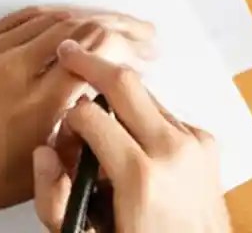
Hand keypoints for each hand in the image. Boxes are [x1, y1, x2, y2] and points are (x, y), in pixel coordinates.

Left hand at [0, 6, 154, 232]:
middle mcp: (14, 69)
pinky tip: (73, 18)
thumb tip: (106, 106)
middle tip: (145, 35)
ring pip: (57, 16)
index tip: (143, 58)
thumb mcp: (37, 169)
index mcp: (34, 103)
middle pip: (83, 27)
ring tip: (118, 24)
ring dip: (94, 16)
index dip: (128, 49)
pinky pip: (27, 17)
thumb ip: (75, 135)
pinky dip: (57, 15)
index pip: (95, 53)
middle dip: (122, 27)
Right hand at [33, 40, 230, 232]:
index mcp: (141, 176)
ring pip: (148, 96)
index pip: (91, 116)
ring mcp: (195, 144)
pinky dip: (146, 121)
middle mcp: (173, 151)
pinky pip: (167, 116)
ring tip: (102, 119)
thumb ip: (55, 197)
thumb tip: (44, 152)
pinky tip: (135, 143)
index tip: (63, 128)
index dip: (68, 117)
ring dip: (121, 99)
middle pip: (127, 82)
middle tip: (70, 54)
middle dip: (92, 63)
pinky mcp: (207, 144)